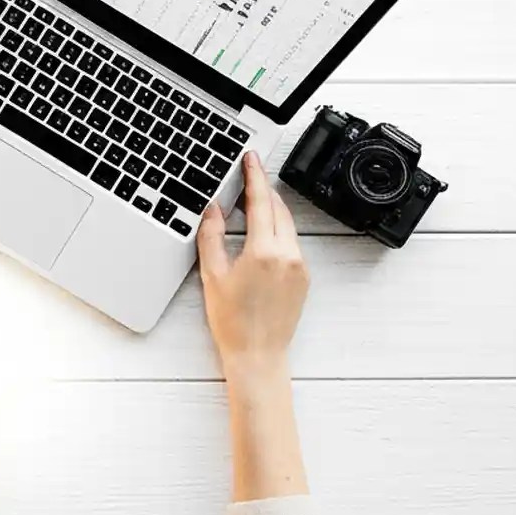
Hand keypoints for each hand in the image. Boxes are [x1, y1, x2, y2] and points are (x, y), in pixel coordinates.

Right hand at [196, 152, 311, 500]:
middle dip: (262, 190)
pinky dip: (276, 230)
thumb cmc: (232, 322)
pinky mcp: (303, 277)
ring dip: (270, 210)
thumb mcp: (212, 274)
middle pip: (278, 209)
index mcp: (264, 251)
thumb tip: (213, 209)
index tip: (250, 158)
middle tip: (245, 177)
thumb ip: (212, 236)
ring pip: (287, 225)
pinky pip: (291, 242)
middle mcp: (288, 256)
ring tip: (248, 205)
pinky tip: (260, 234)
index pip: (261, 202)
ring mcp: (300, 267)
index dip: (254, 176)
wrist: (258, 356)